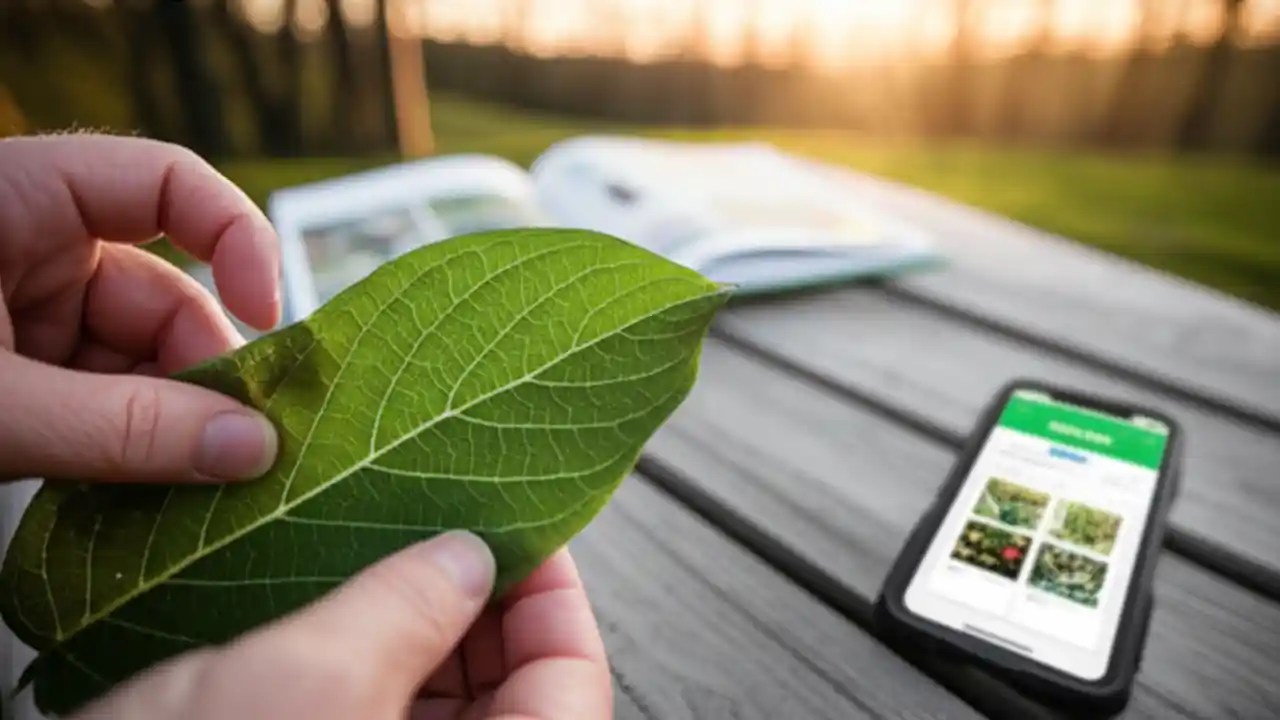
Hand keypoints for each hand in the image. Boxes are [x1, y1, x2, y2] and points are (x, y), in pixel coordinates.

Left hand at [0, 134, 279, 482]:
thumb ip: (121, 427)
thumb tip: (254, 449)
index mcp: (19, 197)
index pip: (168, 183)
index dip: (236, 240)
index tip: (267, 320)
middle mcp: (32, 244)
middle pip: (165, 293)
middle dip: (198, 376)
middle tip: (227, 452)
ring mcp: (24, 310)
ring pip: (140, 358)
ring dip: (163, 424)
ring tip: (174, 489)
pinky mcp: (20, 371)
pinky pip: (102, 397)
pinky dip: (125, 443)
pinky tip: (135, 489)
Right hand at [73, 534, 612, 718]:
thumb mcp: (312, 687)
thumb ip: (407, 611)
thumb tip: (466, 558)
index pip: (571, 679)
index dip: (553, 593)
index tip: (523, 523)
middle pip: (511, 688)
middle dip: (478, 599)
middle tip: (445, 523)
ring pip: (437, 701)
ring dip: (417, 623)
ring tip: (384, 552)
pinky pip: (370, 714)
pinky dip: (361, 659)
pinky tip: (331, 606)